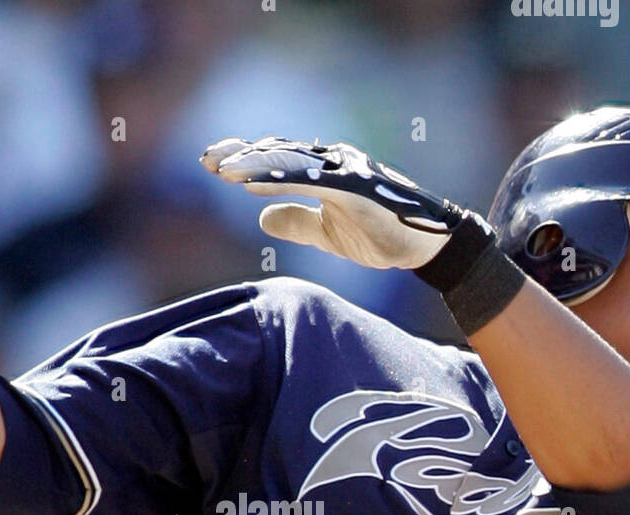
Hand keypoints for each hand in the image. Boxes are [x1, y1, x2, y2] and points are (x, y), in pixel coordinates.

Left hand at [200, 136, 471, 269]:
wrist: (423, 245)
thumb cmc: (380, 233)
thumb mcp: (328, 233)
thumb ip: (297, 222)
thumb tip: (262, 218)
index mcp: (324, 171)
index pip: (277, 160)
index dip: (244, 160)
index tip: (212, 163)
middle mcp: (332, 163)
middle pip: (278, 154)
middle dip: (241, 155)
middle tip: (206, 159)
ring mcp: (345, 172)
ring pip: (292, 162)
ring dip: (256, 164)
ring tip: (223, 169)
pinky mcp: (356, 188)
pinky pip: (312, 182)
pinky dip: (281, 181)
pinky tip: (254, 184)